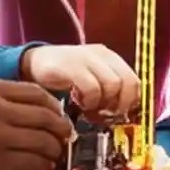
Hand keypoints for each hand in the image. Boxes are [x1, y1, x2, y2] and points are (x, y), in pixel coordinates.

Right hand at [0, 80, 73, 169]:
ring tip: (53, 158)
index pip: (39, 94)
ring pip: (43, 141)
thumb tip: (50, 117)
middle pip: (46, 117)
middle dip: (61, 132)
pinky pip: (32, 162)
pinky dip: (41, 167)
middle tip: (65, 141)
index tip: (60, 120)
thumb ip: (8, 105)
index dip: (56, 109)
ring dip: (54, 152)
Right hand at [21, 44, 139, 115]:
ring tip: (89, 106)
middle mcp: (102, 55)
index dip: (130, 101)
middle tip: (104, 113)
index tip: (119, 114)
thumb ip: (108, 90)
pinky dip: (89, 100)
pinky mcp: (71, 66)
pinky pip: (92, 87)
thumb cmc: (66, 76)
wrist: (34, 63)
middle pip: (127, 82)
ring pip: (112, 85)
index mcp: (111, 57)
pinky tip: (79, 102)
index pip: (135, 80)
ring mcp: (87, 58)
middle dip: (119, 104)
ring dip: (103, 102)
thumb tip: (124, 112)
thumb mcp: (92, 79)